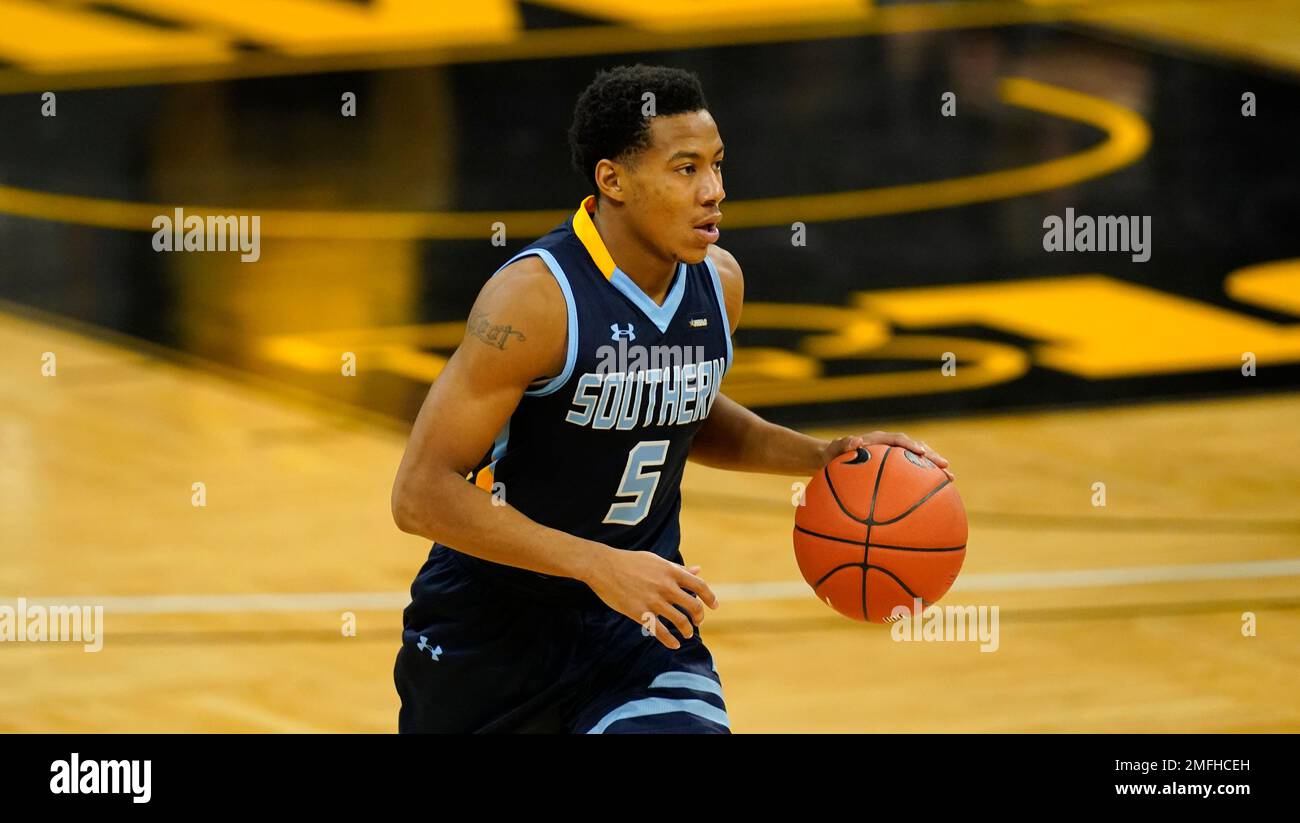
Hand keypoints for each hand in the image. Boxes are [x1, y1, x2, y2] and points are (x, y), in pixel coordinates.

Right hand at [584, 550, 718, 649]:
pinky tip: (674, 644)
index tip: (714, 606)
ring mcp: (653, 601)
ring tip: (686, 634)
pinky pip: (660, 631)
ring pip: (680, 621)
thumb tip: (698, 570)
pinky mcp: (640, 613)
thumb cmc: (630, 562)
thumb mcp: (656, 560)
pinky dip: (670, 641)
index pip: (699, 586)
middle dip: (699, 617)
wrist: (603, 566)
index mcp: (671, 571)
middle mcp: (666, 586)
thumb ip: (678, 568)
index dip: (710, 598)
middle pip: (693, 606)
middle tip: (698, 622)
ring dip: (687, 631)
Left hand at [821, 430, 954, 481]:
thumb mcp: (834, 450)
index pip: (898, 440)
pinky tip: (934, 495)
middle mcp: (889, 446)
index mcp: (878, 440)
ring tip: (950, 479)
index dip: (911, 445)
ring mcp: (893, 458)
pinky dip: (923, 481)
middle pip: (915, 449)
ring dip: (933, 468)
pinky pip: (911, 474)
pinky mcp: (894, 469)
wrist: (831, 459)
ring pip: (918, 460)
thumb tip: (854, 441)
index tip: (921, 452)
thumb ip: (844, 445)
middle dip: (932, 456)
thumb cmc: (832, 455)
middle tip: (946, 467)